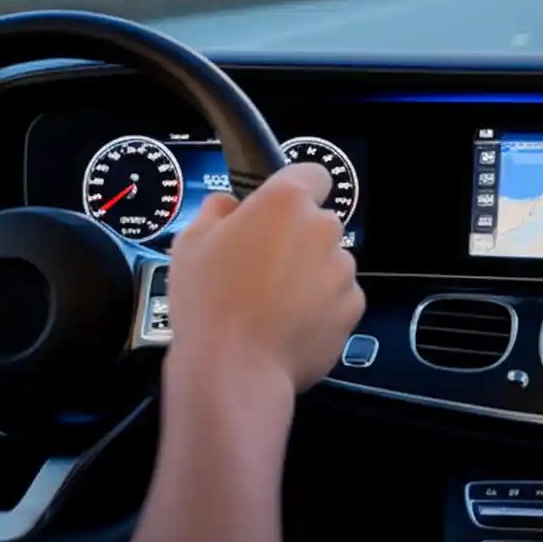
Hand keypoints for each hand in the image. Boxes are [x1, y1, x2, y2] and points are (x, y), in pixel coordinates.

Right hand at [166, 162, 364, 394]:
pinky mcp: (352, 306)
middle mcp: (322, 229)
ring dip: (309, 274)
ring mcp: (341, 269)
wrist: (234, 368)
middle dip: (296, 239)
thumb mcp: (191, 243)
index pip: (311, 173)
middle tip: (260, 265)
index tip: (281, 208)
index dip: (296, 189)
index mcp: (285, 202)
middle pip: (317, 223)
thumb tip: (228, 205)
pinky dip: (320, 307)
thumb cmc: (209, 304)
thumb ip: (216, 210)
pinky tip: (287, 322)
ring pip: (328, 261)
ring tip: (271, 302)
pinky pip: (337, 297)